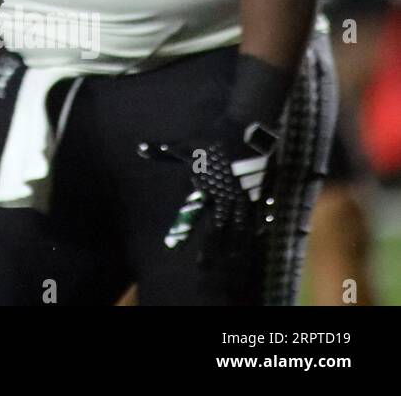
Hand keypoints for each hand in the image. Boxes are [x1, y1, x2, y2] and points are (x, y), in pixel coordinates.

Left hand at [138, 117, 277, 268]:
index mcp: (207, 190)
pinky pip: (262, 213)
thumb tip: (140, 148)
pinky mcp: (261, 193)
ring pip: (241, 228)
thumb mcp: (189, 146)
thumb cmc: (215, 140)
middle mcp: (226, 199)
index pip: (192, 216)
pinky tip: (260, 234)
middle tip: (205, 267)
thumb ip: (166, 151)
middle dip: (212, 249)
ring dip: (237, 245)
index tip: (173, 247)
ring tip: (234, 260)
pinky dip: (260, 224)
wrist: (246, 134)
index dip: (183, 232)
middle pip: (219, 230)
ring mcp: (245, 198)